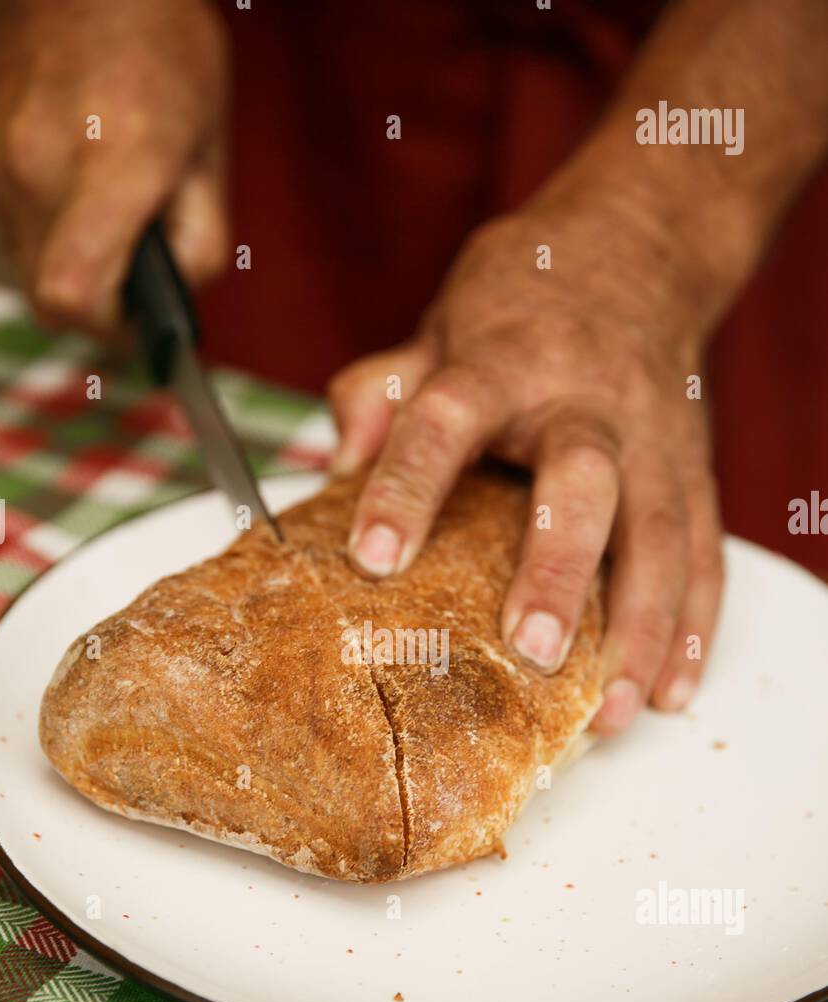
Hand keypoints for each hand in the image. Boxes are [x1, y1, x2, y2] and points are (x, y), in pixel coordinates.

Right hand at [0, 0, 228, 334]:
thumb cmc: (164, 49)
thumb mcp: (212, 149)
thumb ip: (202, 241)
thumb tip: (175, 300)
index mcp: (112, 167)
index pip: (74, 298)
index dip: (108, 329)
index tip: (137, 320)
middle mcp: (38, 164)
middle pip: (48, 294)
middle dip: (93, 298)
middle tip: (128, 271)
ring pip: (25, 259)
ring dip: (65, 253)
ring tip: (102, 202)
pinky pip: (6, 217)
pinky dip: (40, 215)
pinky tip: (69, 171)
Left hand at [326, 171, 723, 735]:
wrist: (637, 251)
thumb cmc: (525, 305)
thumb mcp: (441, 327)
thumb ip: (384, 391)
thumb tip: (334, 459)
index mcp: (505, 362)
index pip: (448, 419)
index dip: (408, 487)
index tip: (373, 558)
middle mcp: (589, 401)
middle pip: (582, 484)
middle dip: (558, 570)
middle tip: (532, 652)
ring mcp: (655, 438)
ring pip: (659, 534)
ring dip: (641, 629)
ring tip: (607, 711)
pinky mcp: (696, 470)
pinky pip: (704, 552)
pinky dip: (694, 626)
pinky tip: (669, 690)